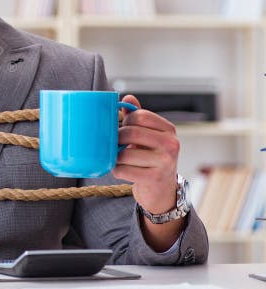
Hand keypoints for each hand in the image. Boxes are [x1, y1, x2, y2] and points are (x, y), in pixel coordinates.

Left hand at [112, 94, 179, 215]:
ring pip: (124, 153)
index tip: (123, 128)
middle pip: (131, 132)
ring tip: (120, 159)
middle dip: (117, 138)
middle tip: (116, 144)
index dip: (125, 121)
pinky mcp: (154, 178)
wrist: (162, 190)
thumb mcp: (148, 136)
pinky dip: (117, 170)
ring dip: (116, 157)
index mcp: (169, 130)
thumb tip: (128, 98)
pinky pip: (122, 170)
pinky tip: (122, 170)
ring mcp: (165, 162)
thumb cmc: (152, 158)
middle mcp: (171, 144)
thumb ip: (138, 117)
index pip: (140, 116)